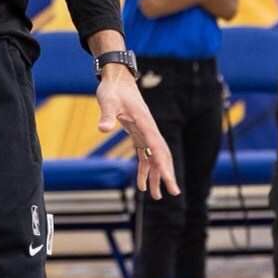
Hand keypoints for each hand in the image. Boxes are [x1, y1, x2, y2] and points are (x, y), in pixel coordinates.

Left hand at [97, 68, 178, 197]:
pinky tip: (142, 185)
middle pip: (162, 155)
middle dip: (168, 174)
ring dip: (156, 177)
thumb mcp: (108, 101)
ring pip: (155, 159)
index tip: (169, 180)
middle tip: (174, 193)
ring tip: (156, 196)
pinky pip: (145, 156)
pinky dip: (145, 171)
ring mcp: (145, 133)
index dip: (164, 164)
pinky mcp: (139, 135)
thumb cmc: (113, 90)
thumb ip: (107, 115)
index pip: (157, 147)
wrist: (117, 80)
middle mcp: (149, 130)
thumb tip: (103, 128)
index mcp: (145, 123)